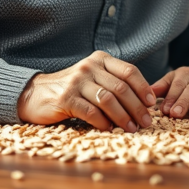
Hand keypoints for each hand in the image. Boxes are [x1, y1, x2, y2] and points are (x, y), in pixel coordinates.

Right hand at [17, 51, 156, 130]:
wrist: (37, 94)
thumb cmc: (72, 89)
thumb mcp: (94, 78)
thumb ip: (114, 83)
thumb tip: (143, 101)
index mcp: (100, 59)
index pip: (129, 71)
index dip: (143, 87)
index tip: (151, 103)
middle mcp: (89, 66)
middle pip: (121, 88)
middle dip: (137, 107)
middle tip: (145, 122)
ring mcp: (77, 81)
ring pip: (108, 100)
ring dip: (123, 117)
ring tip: (131, 128)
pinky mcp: (66, 98)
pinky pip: (91, 112)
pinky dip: (104, 122)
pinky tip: (110, 129)